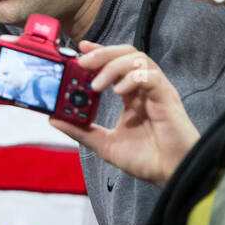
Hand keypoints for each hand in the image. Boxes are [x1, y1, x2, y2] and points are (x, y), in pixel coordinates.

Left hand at [50, 42, 198, 188]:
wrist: (170, 175)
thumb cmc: (147, 160)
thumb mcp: (105, 145)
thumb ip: (81, 131)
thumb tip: (54, 119)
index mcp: (131, 96)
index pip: (115, 63)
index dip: (98, 52)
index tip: (79, 49)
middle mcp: (144, 89)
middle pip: (126, 54)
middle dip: (102, 53)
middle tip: (82, 62)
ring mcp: (157, 91)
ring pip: (138, 59)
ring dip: (113, 66)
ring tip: (96, 85)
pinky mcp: (167, 98)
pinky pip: (151, 76)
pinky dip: (133, 77)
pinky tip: (119, 90)